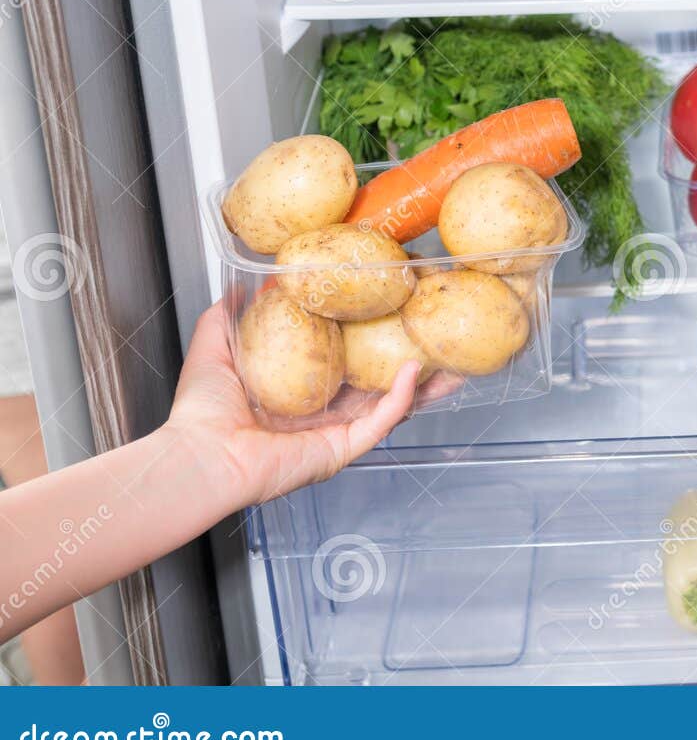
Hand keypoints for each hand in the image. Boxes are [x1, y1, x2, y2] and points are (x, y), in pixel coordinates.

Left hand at [162, 302, 419, 508]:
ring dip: (424, 386)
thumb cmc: (201, 412)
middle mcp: (322, 414)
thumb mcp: (214, 346)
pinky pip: (380, 421)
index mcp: (299, 393)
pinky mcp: (341, 449)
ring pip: (392, 406)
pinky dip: (402, 398)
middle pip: (380, 385)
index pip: (346, 363)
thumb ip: (228, 316)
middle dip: (414, 365)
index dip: (372, 339)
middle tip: (436, 339)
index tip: (392, 313)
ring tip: (453, 364)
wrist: (200, 454)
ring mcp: (336, 433)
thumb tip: (245, 285)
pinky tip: (413, 371)